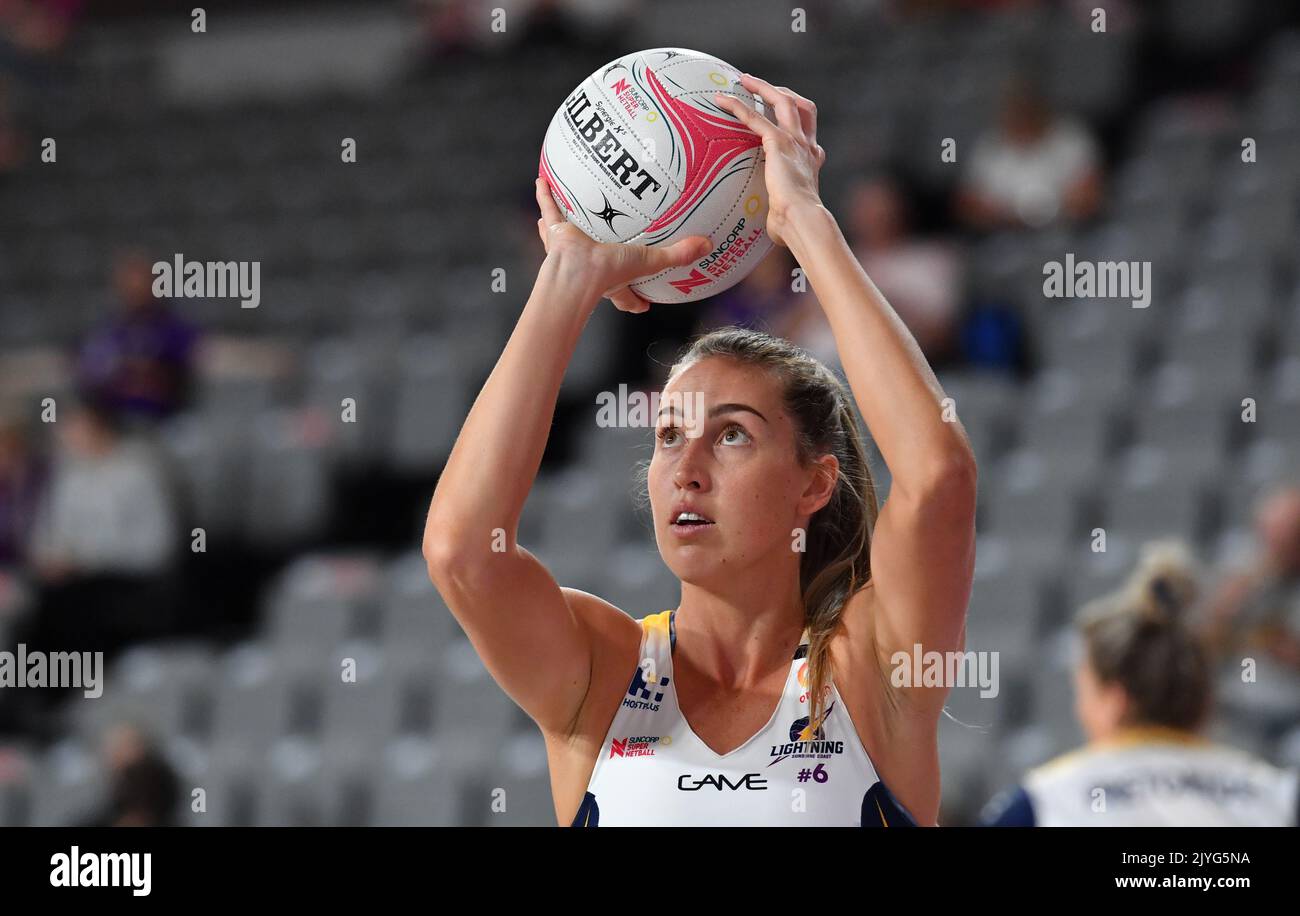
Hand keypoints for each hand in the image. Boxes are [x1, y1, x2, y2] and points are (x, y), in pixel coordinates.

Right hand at [534, 177, 710, 312]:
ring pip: (570, 235)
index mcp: (613, 280)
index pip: (626, 295)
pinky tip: (543, 181)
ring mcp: (571, 248)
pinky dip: (545, 197)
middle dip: (600, 256)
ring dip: (567, 224)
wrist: (577, 271)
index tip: (643, 304)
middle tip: (606, 243)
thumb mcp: (650, 261)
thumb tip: (707, 246)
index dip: (634, 301)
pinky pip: (550, 210)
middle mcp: (591, 263)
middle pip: (596, 261)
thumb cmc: (609, 273)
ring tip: (568, 206)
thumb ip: (678, 255)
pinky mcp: (557, 234)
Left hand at [713, 73, 825, 247]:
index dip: (797, 122)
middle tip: (763, 88)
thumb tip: (769, 229)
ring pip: (784, 101)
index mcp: (811, 161)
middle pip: (802, 106)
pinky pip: (755, 117)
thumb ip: (777, 213)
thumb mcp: (786, 215)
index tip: (782, 120)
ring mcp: (795, 141)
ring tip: (744, 79)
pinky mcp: (779, 142)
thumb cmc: (794, 226)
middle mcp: (807, 146)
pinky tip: (720, 101)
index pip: (808, 133)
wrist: (803, 219)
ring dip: (763, 88)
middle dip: (783, 93)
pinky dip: (738, 106)